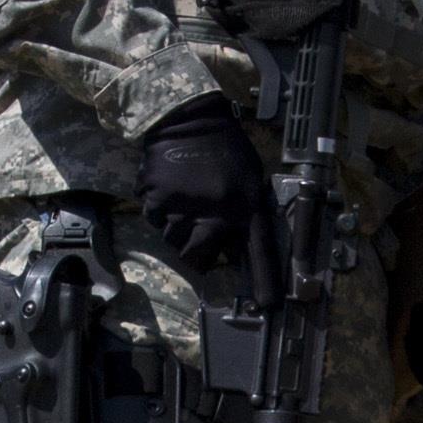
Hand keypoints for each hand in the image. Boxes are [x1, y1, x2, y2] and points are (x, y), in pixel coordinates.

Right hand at [133, 99, 271, 273]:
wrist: (188, 118)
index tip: (268, 304)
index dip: (263, 280)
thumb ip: (246, 214)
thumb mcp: (249, 180)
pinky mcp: (157, 200)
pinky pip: (155, 222)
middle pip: (199, 260)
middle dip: (198, 254)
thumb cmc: (223, 148)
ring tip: (186, 201)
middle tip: (199, 234)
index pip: (258, 251)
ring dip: (177, 230)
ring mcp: (184, 208)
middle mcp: (217, 212)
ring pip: (174, 242)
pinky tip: (172, 191)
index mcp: (246, 205)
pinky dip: (160, 212)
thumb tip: (237, 252)